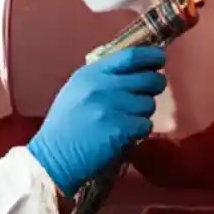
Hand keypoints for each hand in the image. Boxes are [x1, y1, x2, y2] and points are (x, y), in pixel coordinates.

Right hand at [28, 46, 167, 196]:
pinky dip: (139, 131)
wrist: (53, 158)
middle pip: (147, 79)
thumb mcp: (77, 90)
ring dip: (143, 113)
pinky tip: (125, 135)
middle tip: (149, 94)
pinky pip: (145, 125)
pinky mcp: (120, 129)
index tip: (160, 59)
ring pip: (148, 104)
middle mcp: (102, 86)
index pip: (130, 56)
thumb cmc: (65, 126)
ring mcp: (112, 107)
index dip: (151, 56)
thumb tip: (137, 69)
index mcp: (91, 74)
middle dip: (155, 86)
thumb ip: (103, 77)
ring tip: (126, 121)